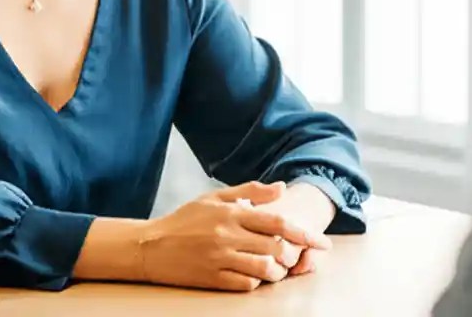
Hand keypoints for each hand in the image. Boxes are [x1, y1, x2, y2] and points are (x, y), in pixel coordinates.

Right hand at [134, 181, 332, 291]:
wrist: (150, 246)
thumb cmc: (186, 220)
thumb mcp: (215, 197)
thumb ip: (251, 191)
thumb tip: (282, 188)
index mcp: (231, 213)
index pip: (277, 223)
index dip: (304, 233)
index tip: (321, 242)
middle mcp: (227, 235)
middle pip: (276, 247)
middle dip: (293, 254)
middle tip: (296, 257)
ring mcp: (219, 258)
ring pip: (264, 268)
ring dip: (277, 270)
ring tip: (277, 268)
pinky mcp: (211, 278)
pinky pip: (245, 284)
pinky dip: (257, 281)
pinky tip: (255, 275)